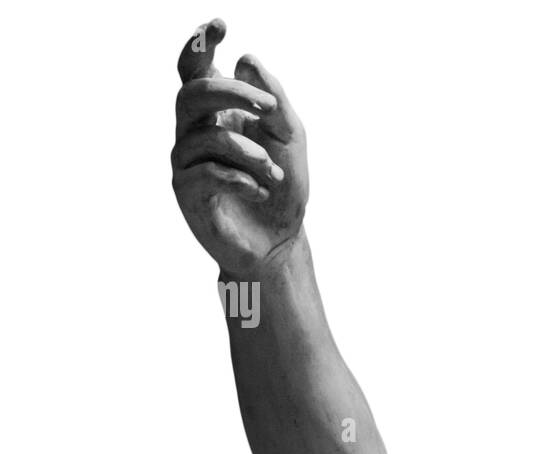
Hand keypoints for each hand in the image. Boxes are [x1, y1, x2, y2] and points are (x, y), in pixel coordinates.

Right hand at [172, 20, 308, 275]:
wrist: (279, 241)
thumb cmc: (283, 188)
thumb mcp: (291, 138)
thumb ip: (274, 100)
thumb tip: (247, 59)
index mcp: (218, 112)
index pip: (197, 70)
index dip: (200, 44)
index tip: (220, 25)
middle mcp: (195, 131)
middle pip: (193, 93)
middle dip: (231, 93)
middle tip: (269, 107)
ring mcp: (186, 160)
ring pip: (206, 135)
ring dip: (250, 152)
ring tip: (275, 173)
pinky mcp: (186, 191)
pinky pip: (207, 171)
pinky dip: (241, 178)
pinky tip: (261, 189)